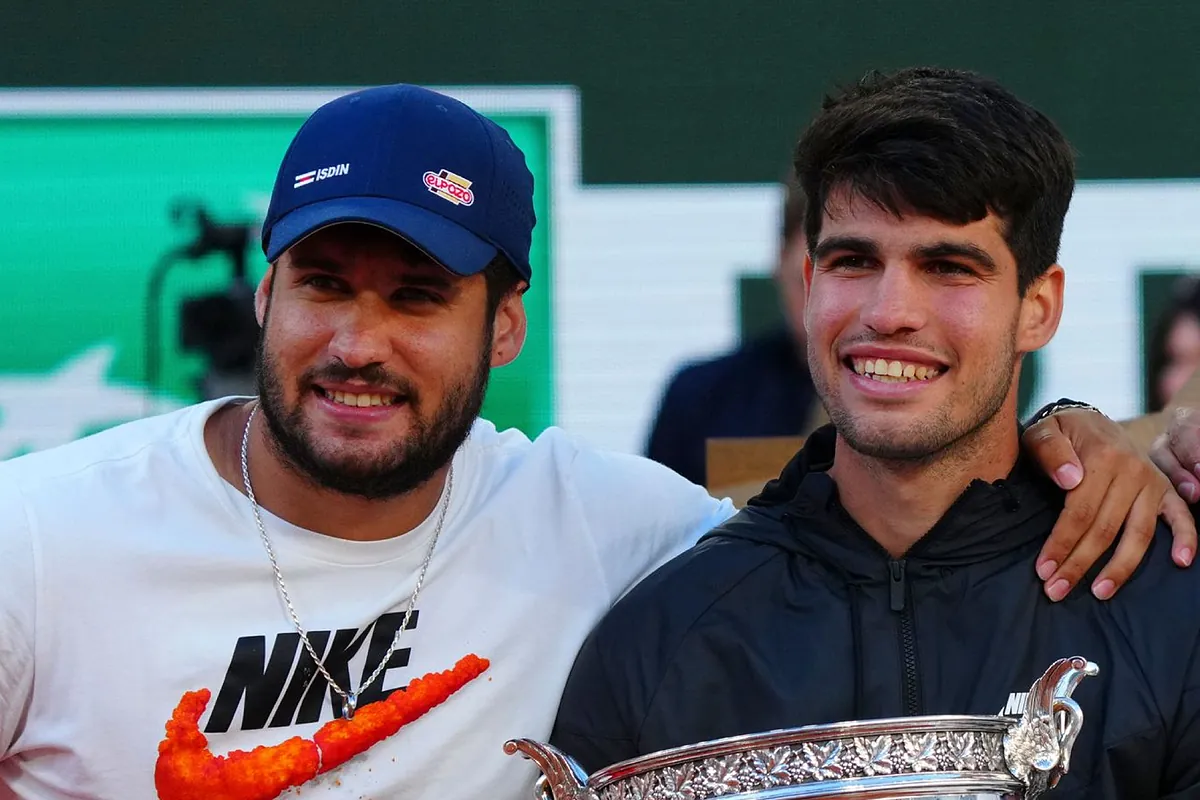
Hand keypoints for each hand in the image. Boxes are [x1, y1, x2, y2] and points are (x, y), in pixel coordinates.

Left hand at [1021, 408, 1195, 602]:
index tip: (1043, 570)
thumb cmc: (1061, 431)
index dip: (1061, 544)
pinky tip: (1181, 562)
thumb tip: (1069, 479)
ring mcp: (1151, 483)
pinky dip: (1186, 538)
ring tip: (1100, 593)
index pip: (1079, 512)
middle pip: (1105, 530)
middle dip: (1079, 564)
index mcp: (1101, 459)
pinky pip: (1180, 517)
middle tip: (1056, 591)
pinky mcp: (1164, 490)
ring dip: (1120, 568)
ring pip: (1138, 534)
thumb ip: (1051, 451)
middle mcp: (1132, 472)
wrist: (1090, 419)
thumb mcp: (1044, 431)